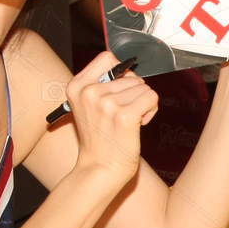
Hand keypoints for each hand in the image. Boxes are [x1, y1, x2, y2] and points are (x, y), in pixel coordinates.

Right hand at [63, 50, 158, 179]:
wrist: (100, 169)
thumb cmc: (99, 139)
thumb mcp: (88, 106)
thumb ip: (101, 85)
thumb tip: (128, 69)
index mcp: (76, 86)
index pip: (107, 58)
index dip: (122, 72)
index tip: (121, 89)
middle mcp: (89, 92)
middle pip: (131, 75)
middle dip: (134, 94)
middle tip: (123, 115)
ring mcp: (107, 103)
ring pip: (143, 87)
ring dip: (142, 104)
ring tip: (128, 121)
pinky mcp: (125, 116)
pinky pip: (151, 98)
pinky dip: (151, 111)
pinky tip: (139, 124)